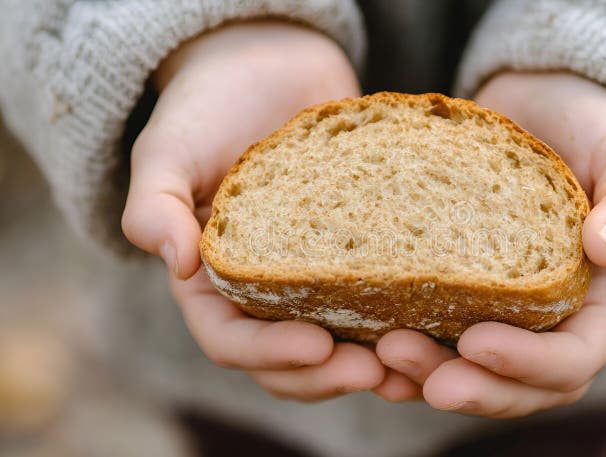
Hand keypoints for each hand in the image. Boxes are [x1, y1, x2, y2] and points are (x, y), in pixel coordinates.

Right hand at [122, 21, 385, 399]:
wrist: (269, 64)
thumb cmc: (209, 105)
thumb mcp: (168, 149)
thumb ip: (155, 206)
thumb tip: (177, 265)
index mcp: (210, 283)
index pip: (230, 341)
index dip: (270, 355)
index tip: (318, 347)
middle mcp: (262, 291)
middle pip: (288, 360)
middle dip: (328, 375)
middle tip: (375, 370)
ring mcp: (311, 275)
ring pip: (338, 342)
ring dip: (371, 363)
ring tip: (412, 364)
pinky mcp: (355, 252)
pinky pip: (376, 299)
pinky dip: (400, 322)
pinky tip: (437, 327)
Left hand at [372, 72, 605, 415]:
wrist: (536, 103)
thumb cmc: (589, 125)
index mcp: (596, 299)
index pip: (573, 358)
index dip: (529, 364)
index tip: (477, 342)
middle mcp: (547, 317)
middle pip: (518, 384)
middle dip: (474, 389)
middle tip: (426, 381)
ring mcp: (498, 308)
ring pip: (469, 370)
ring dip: (429, 377)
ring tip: (385, 359)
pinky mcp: (456, 290)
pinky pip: (431, 336)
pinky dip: (403, 355)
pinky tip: (365, 351)